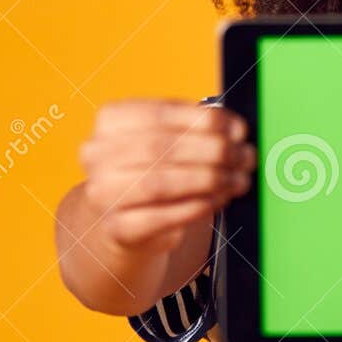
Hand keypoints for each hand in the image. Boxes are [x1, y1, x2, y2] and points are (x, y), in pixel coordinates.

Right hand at [77, 99, 256, 255]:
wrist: (123, 218)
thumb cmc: (152, 169)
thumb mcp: (166, 139)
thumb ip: (195, 128)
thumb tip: (235, 130)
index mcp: (110, 120)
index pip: (159, 113)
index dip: (205, 120)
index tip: (238, 129)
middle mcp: (98, 154)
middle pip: (161, 148)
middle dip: (212, 151)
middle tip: (244, 157)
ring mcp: (103, 193)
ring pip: (160, 183)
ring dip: (208, 180)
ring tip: (237, 180)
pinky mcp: (118, 228)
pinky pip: (163, 217)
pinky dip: (197, 207)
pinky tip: (218, 199)